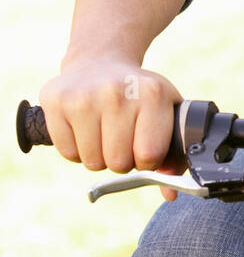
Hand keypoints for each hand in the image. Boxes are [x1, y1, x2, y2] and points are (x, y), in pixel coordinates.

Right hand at [39, 58, 185, 202]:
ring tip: (103, 132)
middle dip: (122, 160)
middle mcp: (117, 92)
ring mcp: (84, 96)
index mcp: (151, 94)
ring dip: (99, 156)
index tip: (144, 147)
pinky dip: (76, 150)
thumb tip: (170, 195)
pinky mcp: (56, 101)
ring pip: (92, 163)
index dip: (147, 160)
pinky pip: (68, 154)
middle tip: (122, 139)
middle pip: (118, 164)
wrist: (100, 61)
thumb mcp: (165, 112)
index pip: (148, 156)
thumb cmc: (138, 95)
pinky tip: (84, 128)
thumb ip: (174, 154)